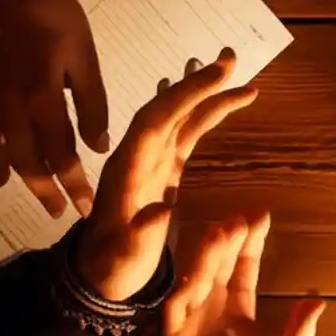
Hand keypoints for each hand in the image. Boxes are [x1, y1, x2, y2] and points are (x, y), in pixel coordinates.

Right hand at [0, 0, 107, 217]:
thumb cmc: (56, 14)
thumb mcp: (85, 56)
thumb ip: (92, 103)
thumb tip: (98, 146)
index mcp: (43, 96)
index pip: (61, 152)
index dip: (75, 181)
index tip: (89, 205)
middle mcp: (15, 105)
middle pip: (31, 161)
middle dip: (51, 191)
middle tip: (70, 215)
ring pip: (10, 153)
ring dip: (27, 183)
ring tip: (43, 203)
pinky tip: (0, 180)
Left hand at [76, 48, 255, 301]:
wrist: (100, 277)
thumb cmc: (112, 268)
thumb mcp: (124, 259)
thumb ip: (140, 236)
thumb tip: (161, 210)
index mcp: (126, 169)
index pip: (156, 121)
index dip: (185, 96)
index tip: (216, 76)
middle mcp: (137, 156)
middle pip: (168, 109)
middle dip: (197, 83)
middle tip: (230, 58)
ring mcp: (150, 161)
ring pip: (180, 117)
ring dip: (206, 92)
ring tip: (235, 68)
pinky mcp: (163, 170)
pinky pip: (186, 133)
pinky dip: (207, 115)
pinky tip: (225, 100)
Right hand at [165, 212, 324, 335]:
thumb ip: (298, 334)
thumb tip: (318, 299)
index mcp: (239, 310)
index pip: (244, 267)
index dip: (251, 242)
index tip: (261, 215)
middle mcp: (213, 310)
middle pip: (219, 265)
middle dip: (228, 241)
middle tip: (240, 218)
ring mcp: (191, 323)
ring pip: (195, 280)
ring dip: (205, 257)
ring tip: (219, 234)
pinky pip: (174, 311)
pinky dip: (182, 291)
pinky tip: (193, 276)